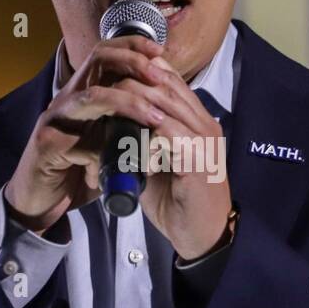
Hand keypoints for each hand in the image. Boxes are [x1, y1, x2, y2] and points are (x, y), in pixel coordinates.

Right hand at [4, 34, 167, 232]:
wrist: (40, 199)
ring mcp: (54, 119)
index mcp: (83, 92)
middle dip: (134, 63)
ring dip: (129, 103)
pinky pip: (80, 141)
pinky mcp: (47, 144)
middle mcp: (67, 98)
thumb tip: (163, 112)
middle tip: (160, 78)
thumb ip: (127, 125)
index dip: (132, 46)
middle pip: (98, 59)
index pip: (105, 52)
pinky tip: (122, 166)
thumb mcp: (108, 141)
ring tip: (156, 118)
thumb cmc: (78, 170)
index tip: (160, 51)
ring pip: (93, 96)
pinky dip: (106, 153)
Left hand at [111, 57, 232, 259]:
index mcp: (199, 122)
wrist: (203, 235)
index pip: (172, 82)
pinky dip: (145, 130)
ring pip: (168, 104)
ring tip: (108, 101)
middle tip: (102, 82)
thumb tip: (116, 126)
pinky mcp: (199, 160)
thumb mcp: (161, 162)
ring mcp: (205, 141)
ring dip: (135, 100)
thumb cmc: (180, 201)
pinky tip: (124, 131)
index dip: (141, 72)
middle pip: (168, 86)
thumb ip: (146, 140)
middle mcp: (206, 125)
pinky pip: (170, 133)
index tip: (111, 73)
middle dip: (133, 79)